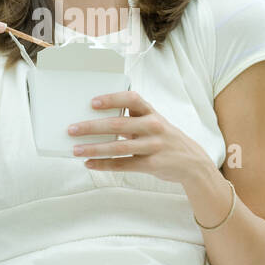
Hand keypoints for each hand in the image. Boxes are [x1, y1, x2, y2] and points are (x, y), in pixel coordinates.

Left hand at [67, 89, 207, 184]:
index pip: (131, 99)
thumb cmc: (164, 138)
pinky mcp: (152, 164)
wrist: (192, 162)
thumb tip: (96, 120)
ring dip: (94, 148)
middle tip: (72, 129)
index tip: (92, 102)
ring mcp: (153, 146)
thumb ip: (132, 119)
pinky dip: (104, 164)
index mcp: (151, 112)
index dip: (112, 99)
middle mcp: (154, 126)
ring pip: (119, 147)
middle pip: (119, 125)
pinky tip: (89, 163)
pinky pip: (123, 165)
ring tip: (76, 150)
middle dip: (92, 127)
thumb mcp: (153, 122)